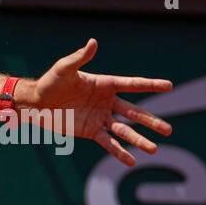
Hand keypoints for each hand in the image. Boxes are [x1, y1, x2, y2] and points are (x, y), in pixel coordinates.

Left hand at [30, 39, 172, 165]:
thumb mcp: (65, 68)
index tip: (169, 86)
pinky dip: (119, 152)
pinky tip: (131, 161)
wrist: (36, 102)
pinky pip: (107, 143)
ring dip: (139, 140)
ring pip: (124, 131)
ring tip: (154, 149)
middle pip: (134, 113)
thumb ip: (80, 58)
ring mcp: (100, 118)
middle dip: (151, 122)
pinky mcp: (90, 131)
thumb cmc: (50, 82)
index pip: (133, 85)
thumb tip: (93, 43)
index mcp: (106, 84)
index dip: (151, 85)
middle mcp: (107, 102)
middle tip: (168, 130)